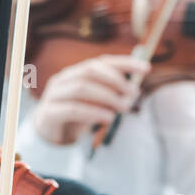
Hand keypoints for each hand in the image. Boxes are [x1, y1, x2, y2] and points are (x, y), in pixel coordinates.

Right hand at [32, 55, 151, 145]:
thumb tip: (134, 90)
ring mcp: (55, 94)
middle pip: (91, 71)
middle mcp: (65, 78)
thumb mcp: (96, 103)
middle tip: (133, 94)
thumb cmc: (77, 114)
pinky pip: (72, 109)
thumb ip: (112, 95)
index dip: (125, 63)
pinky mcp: (50, 112)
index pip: (102, 61)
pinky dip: (93, 112)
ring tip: (124, 108)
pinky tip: (108, 119)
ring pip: (82, 88)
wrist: (49, 132)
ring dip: (107, 97)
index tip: (146, 68)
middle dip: (116, 80)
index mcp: (77, 72)